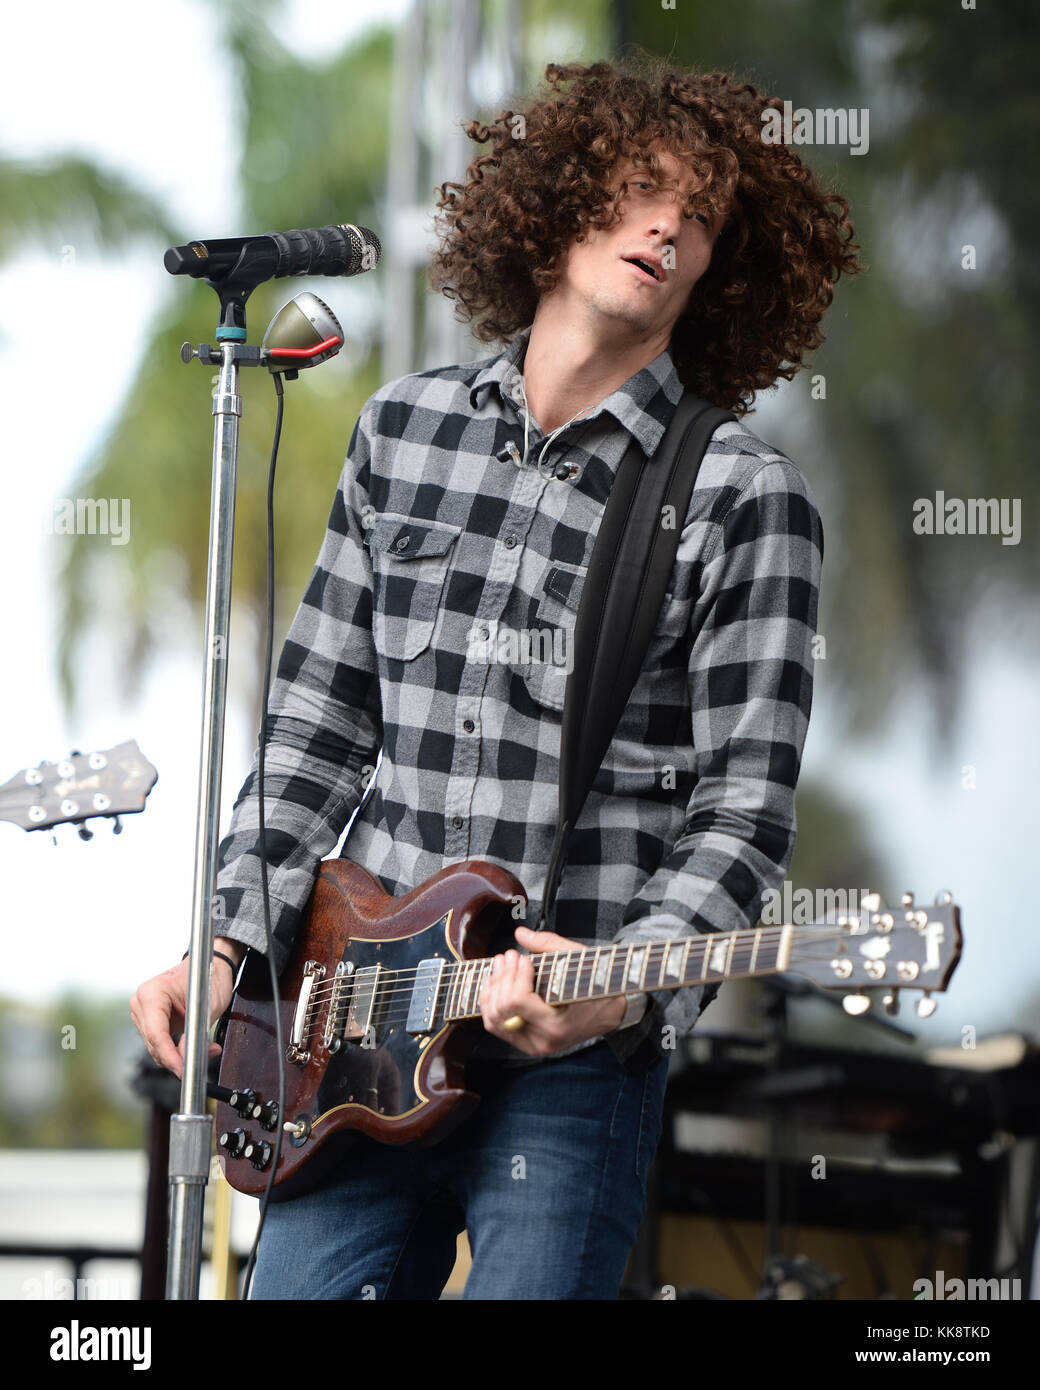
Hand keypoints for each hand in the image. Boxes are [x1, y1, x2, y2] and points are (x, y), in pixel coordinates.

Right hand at [130, 940, 241, 1078]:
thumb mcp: (208, 1008)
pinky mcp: (149, 1019)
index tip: (182, 1069)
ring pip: (154, 1045)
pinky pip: (158, 1041)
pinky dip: (173, 1049)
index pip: (156, 1033)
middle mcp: (142, 1000)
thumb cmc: (209, 977)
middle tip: (196, 1064)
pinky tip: (190, 1048)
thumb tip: (184, 1059)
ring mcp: (143, 1010)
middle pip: (153, 1042)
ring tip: (202, 1049)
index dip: (168, 1055)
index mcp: (152, 992)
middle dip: (174, 1057)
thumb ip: (194, 1035)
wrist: (211, 967)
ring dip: (175, 1054)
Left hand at [478, 926, 626, 1056]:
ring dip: (491, 990)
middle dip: (501, 978)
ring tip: (500, 966)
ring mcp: (533, 1044)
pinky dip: (491, 1003)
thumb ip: (547, 944)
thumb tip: (521, 933)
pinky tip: (495, 982)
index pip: (517, 1002)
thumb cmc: (596, 985)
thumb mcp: (576, 960)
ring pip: (493, 1021)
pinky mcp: (526, 1042)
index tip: (523, 958)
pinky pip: (497, 1025)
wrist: (608, 1012)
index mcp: (556, 1024)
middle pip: (501, 1011)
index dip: (515, 975)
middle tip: (508, 956)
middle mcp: (542, 1040)